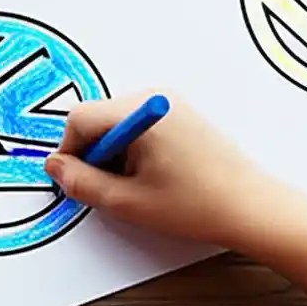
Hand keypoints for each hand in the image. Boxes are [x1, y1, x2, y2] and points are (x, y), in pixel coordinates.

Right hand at [43, 94, 306, 252]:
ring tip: (138, 185)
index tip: (77, 180)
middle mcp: (154, 98)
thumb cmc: (197, 204)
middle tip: (112, 188)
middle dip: (94, 154)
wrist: (251, 207)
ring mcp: (169, 103)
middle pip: (97, 118)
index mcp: (141, 113)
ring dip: (113, 153)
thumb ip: (82, 182)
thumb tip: (55, 167)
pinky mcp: (179, 114)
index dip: (70, 152)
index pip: (80, 118)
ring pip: (115, 123)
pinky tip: (152, 176)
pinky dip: (132, 149)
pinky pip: (137, 124)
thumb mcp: (127, 201)